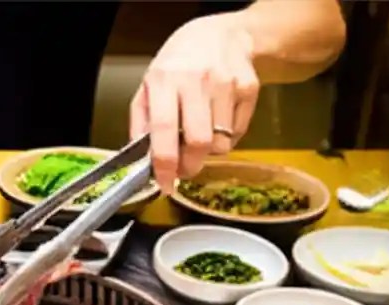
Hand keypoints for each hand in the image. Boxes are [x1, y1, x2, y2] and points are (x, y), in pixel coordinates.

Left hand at [131, 15, 260, 192]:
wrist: (223, 36)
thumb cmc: (182, 62)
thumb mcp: (151, 82)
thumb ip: (142, 119)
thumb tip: (140, 155)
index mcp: (165, 79)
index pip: (164, 130)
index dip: (165, 164)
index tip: (165, 184)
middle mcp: (196, 80)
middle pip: (199, 142)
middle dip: (191, 166)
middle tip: (186, 169)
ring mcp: (226, 84)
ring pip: (221, 143)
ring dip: (210, 149)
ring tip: (203, 131)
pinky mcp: (248, 89)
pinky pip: (238, 133)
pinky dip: (227, 136)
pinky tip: (220, 118)